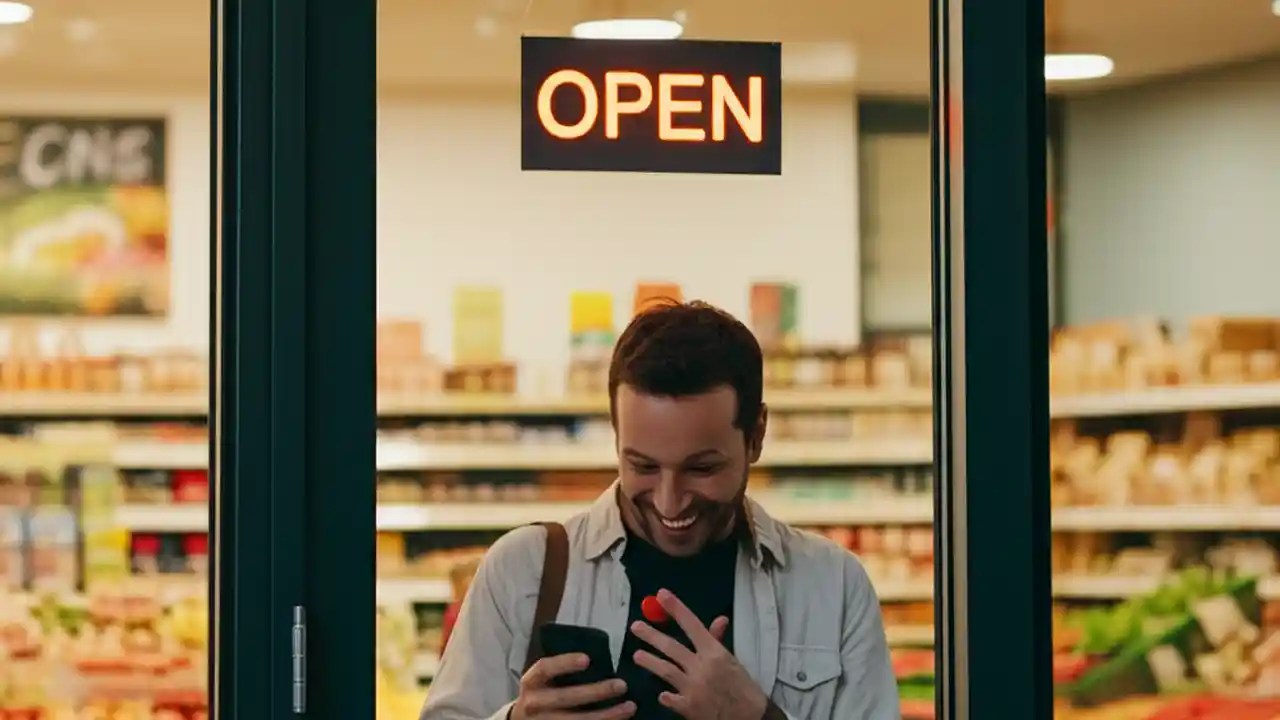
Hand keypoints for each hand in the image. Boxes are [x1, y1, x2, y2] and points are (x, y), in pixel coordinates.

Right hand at [511, 653, 635, 719]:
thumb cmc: (542, 692)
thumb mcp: (543, 679)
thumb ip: (561, 670)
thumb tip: (597, 656)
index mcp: (531, 681)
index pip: (545, 668)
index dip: (565, 663)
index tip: (587, 659)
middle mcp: (534, 704)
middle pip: (566, 698)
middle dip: (595, 692)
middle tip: (621, 685)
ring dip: (607, 715)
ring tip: (630, 706)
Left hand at [630, 589, 769, 719]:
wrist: (750, 718)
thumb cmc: (743, 689)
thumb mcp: (732, 662)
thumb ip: (718, 641)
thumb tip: (719, 619)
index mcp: (714, 653)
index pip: (692, 624)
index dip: (676, 609)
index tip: (662, 595)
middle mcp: (701, 667)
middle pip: (671, 647)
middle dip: (651, 635)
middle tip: (635, 627)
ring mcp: (692, 688)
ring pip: (665, 670)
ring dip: (650, 661)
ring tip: (637, 655)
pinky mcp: (688, 707)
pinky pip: (670, 698)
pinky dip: (665, 695)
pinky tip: (660, 693)